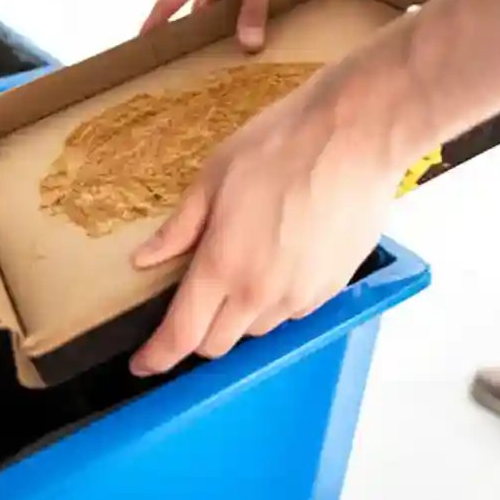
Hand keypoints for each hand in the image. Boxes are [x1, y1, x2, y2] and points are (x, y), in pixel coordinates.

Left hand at [128, 59, 411, 376]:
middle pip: (218, 344)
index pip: (182, 335)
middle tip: (187, 308)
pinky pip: (292, 312)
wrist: (356, 135)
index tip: (143, 364)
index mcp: (223, 266)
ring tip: (239, 272)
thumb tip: (145, 259)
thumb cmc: (282, 145)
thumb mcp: (213, 177)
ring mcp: (302, 294)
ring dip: (237, 317)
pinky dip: (274, 302)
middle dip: (194, 336)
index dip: (157, 357)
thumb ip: (178, 228)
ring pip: (257, 330)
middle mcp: (262, 293)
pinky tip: (276, 264)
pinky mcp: (333, 287)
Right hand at [141, 0, 301, 51]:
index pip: (168, 2)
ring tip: (235, 51)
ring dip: (228, 20)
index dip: (154, 24)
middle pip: (198, 8)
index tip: (144, 44)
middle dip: (201, 33)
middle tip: (202, 66)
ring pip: (220, 0)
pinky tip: (259, 22)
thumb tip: (247, 46)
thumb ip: (254, 12)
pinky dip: (242, 5)